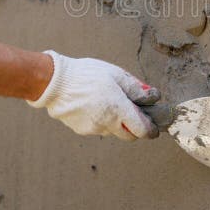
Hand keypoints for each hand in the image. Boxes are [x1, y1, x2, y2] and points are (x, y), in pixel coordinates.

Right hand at [27, 51, 159, 140]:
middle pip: (130, 136)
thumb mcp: (116, 74)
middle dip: (135, 128)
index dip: (151, 130)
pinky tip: (94, 105)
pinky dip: (101, 121)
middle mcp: (107, 123)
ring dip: (117, 123)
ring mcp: (93, 129)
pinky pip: (98, 128)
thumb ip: (136, 88)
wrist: (54, 82)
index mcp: (118, 109)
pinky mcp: (81, 130)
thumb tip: (154, 96)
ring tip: (109, 102)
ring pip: (113, 132)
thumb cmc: (86, 74)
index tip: (154, 126)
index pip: (142, 130)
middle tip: (134, 112)